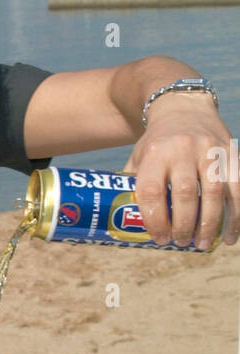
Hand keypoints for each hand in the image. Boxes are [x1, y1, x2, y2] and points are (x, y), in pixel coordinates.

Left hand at [122, 96, 239, 247]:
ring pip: (214, 192)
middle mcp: (183, 149)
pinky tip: (229, 236)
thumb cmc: (158, 143)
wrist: (184, 108)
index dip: (155, 219)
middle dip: (183, 224)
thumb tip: (125, 224)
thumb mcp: (139, 157)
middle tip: (180, 243)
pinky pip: (237, 188)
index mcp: (156, 152)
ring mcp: (210, 150)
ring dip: (210, 224)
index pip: (152, 191)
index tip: (159, 238)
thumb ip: (133, 186)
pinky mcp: (231, 153)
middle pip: (184, 194)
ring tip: (201, 245)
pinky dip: (235, 216)